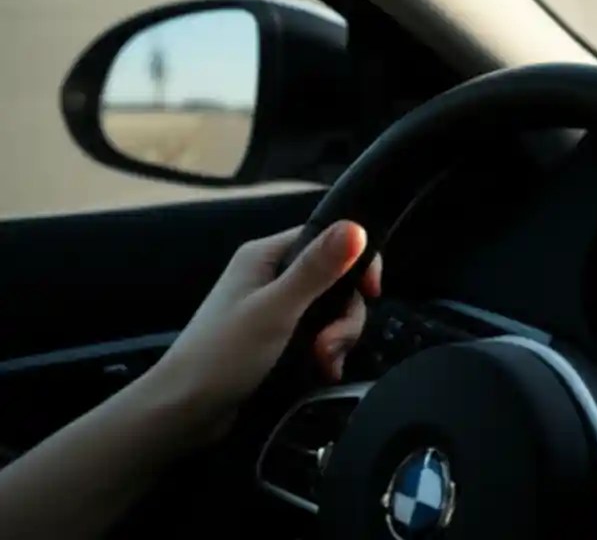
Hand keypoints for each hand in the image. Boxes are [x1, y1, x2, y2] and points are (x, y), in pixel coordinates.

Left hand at [146, 221, 381, 441]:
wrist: (184, 412)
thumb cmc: (223, 355)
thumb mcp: (276, 310)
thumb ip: (316, 270)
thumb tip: (356, 227)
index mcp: (265, 256)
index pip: (327, 240)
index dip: (356, 262)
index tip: (370, 293)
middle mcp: (271, 277)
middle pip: (335, 281)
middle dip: (343, 316)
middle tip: (329, 346)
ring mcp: (274, 310)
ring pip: (331, 312)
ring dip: (337, 340)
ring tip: (323, 365)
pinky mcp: (278, 340)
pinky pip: (319, 336)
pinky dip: (327, 354)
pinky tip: (322, 372)